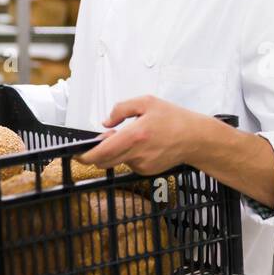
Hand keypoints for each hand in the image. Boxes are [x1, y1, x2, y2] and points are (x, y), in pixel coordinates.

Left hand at [77, 95, 207, 174]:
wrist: (195, 138)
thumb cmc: (174, 119)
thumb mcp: (146, 102)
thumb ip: (121, 109)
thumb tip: (106, 122)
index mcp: (135, 136)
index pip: (102, 152)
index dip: (86, 155)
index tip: (78, 154)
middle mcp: (137, 154)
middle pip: (105, 161)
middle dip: (99, 152)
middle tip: (109, 137)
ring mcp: (143, 165)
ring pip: (117, 161)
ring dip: (117, 152)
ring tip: (135, 137)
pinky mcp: (148, 171)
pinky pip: (130, 164)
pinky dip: (130, 156)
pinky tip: (144, 146)